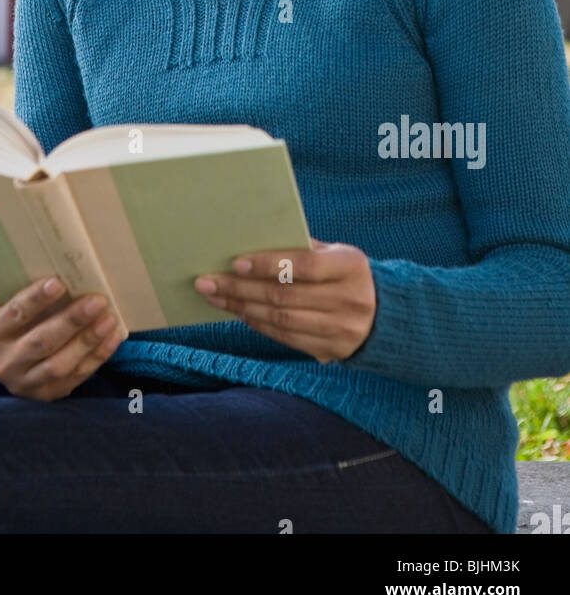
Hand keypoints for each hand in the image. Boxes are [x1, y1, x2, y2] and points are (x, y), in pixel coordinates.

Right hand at [0, 276, 124, 400]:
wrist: (17, 362)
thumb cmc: (21, 323)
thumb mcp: (13, 309)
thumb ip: (30, 295)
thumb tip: (65, 269)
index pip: (15, 314)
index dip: (36, 299)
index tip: (59, 282)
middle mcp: (5, 362)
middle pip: (41, 341)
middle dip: (71, 321)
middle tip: (97, 301)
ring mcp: (25, 383)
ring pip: (60, 364)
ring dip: (88, 340)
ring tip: (109, 319)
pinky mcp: (47, 395)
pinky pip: (77, 376)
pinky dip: (98, 355)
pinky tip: (113, 336)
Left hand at [194, 240, 375, 363]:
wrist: (386, 316)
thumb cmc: (348, 275)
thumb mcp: (337, 255)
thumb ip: (304, 249)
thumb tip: (254, 243)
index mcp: (350, 267)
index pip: (305, 265)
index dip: (269, 264)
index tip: (236, 262)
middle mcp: (348, 300)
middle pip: (285, 295)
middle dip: (241, 288)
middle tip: (207, 281)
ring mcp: (341, 329)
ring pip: (282, 320)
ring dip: (243, 307)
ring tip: (216, 297)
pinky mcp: (332, 351)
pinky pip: (287, 338)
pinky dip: (259, 324)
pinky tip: (239, 312)